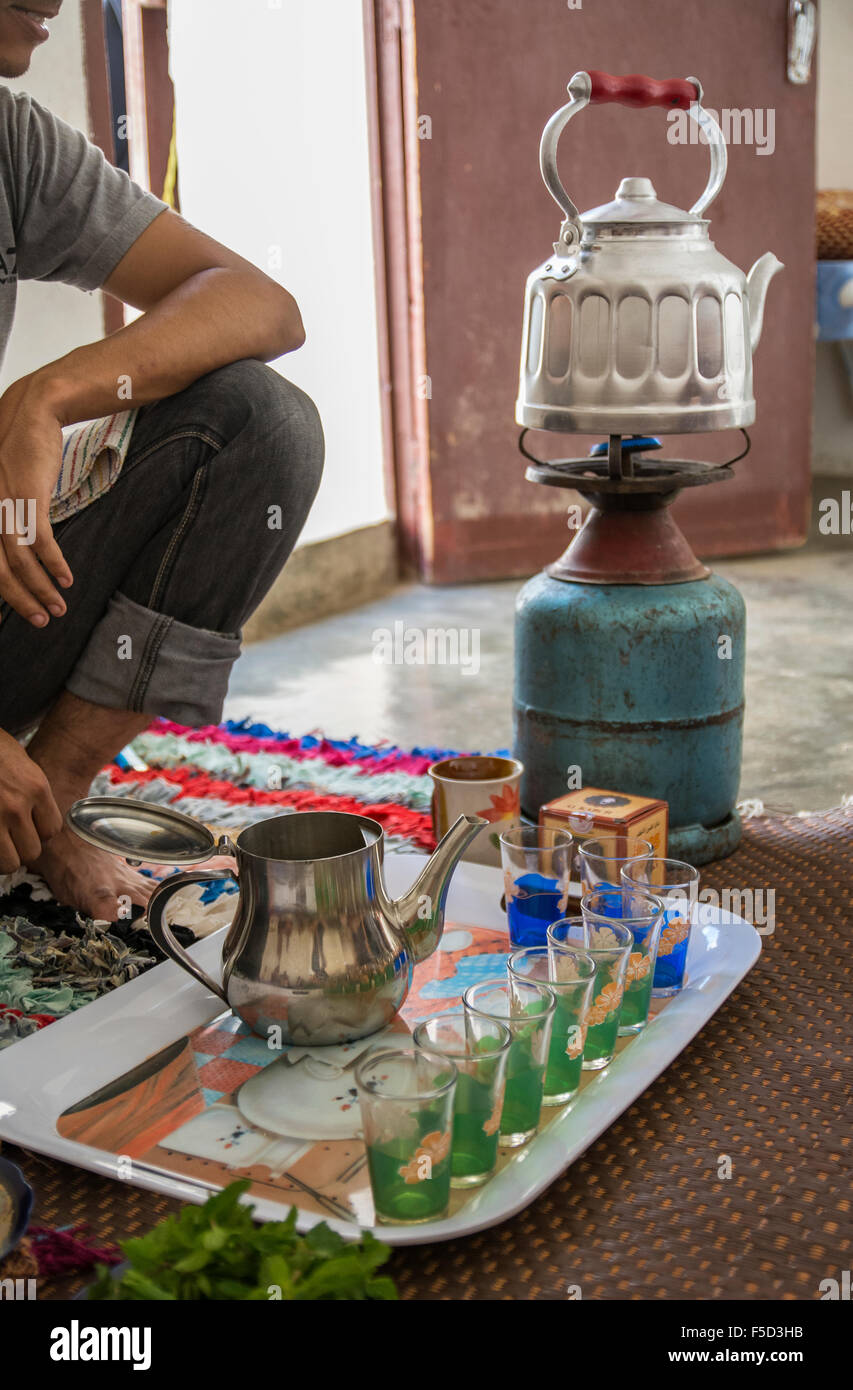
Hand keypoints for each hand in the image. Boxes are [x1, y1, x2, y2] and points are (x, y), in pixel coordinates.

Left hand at [0, 374, 73, 626]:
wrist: (34, 410)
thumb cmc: (20, 448)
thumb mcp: (4, 486)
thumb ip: (5, 515)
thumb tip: (15, 547)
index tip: (15, 612)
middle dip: (19, 600)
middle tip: (38, 621)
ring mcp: (3, 504)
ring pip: (18, 561)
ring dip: (40, 589)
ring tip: (56, 608)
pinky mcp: (27, 496)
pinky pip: (40, 542)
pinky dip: (53, 565)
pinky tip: (65, 580)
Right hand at [0, 728, 63, 870]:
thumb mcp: (23, 764)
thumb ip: (34, 792)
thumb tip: (37, 819)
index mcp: (35, 788)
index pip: (51, 831)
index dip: (38, 833)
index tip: (27, 829)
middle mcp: (16, 806)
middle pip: (32, 851)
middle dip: (21, 848)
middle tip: (10, 839)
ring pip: (9, 862)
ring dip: (4, 856)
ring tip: (0, 843)